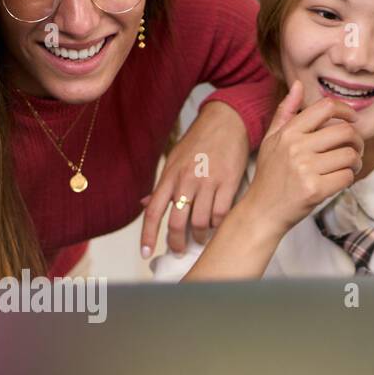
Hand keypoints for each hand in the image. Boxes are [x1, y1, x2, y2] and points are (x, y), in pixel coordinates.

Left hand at [141, 101, 249, 257]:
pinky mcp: (229, 182)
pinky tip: (216, 224)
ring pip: (200, 222)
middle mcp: (186, 180)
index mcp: (169, 176)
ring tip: (200, 237)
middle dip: (177, 243)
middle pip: (177, 223)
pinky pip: (220, 213)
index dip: (147, 235)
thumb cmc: (198, 142)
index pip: (153, 212)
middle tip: (179, 250)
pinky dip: (218, 224)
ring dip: (200, 236)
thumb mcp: (174, 160)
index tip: (146, 253)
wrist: (227, 121)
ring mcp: (208, 182)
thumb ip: (162, 186)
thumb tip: (144, 204)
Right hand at [244, 81, 363, 236]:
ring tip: (349, 166)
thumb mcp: (271, 140)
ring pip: (350, 154)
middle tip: (355, 148)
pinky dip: (349, 178)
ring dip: (356, 161)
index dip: (346, 110)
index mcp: (288, 132)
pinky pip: (347, 176)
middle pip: (345, 131)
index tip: (352, 119)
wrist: (262, 212)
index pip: (326, 108)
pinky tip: (340, 179)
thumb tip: (298, 85)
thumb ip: (285, 112)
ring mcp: (305, 169)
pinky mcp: (315, 189)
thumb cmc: (270, 176)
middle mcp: (296, 147)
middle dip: (357, 140)